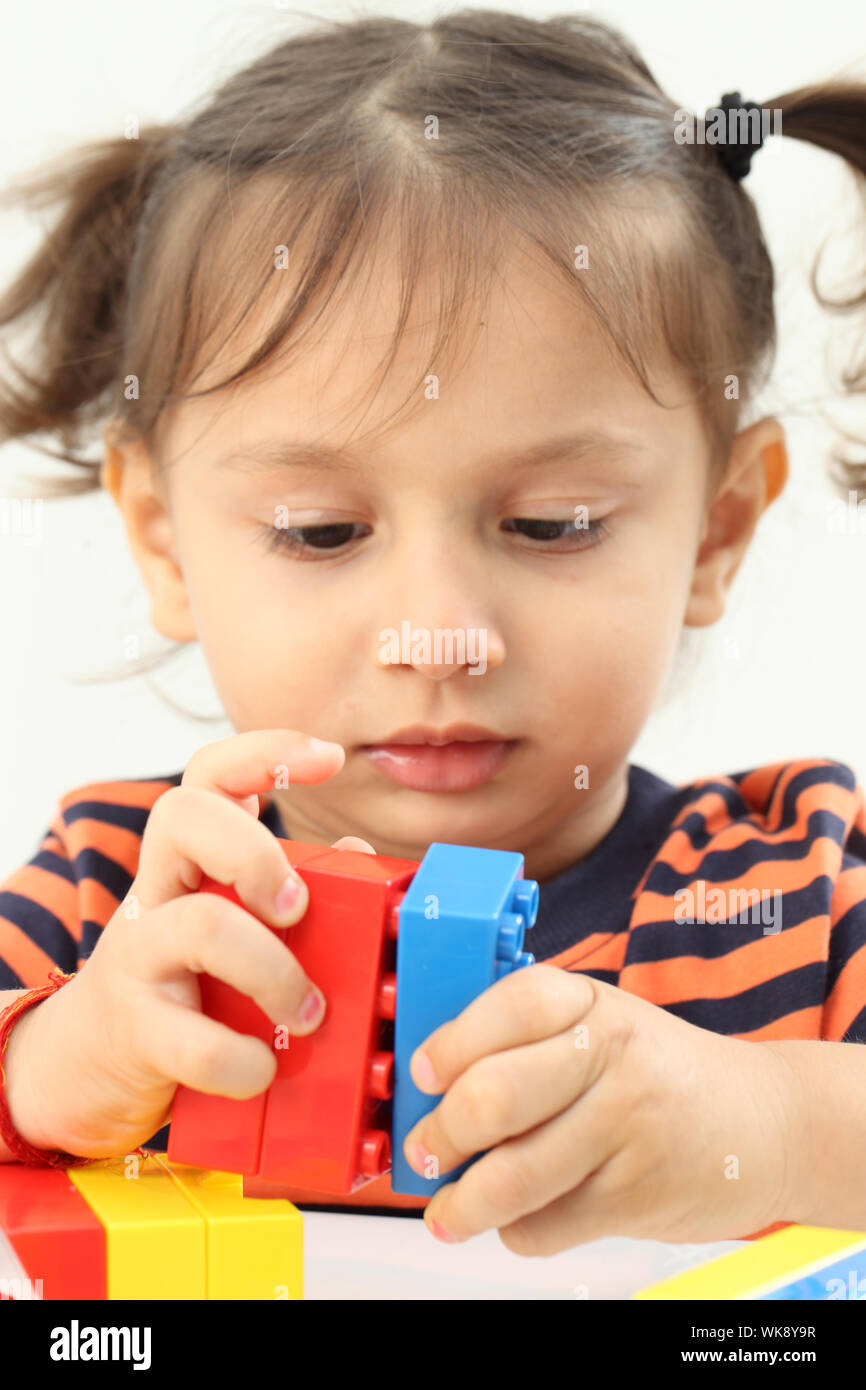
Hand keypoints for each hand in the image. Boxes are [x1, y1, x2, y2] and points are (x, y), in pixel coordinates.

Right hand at [4, 729, 373, 1158]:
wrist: (92, 1064)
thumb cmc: (189, 982)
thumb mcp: (237, 926)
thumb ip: (296, 890)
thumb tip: (360, 856)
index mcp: (189, 859)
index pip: (210, 774)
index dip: (265, 753)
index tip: (329, 759)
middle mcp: (156, 891)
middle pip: (182, 817)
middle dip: (254, 851)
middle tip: (296, 906)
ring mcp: (138, 956)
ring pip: (200, 927)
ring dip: (275, 972)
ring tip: (308, 1012)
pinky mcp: (135, 1029)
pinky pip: (191, 1039)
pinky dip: (242, 1060)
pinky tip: (264, 1068)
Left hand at [401, 965, 799, 1252]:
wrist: (767, 1124)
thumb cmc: (659, 1074)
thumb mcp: (603, 1027)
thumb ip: (528, 1044)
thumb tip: (433, 1091)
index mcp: (592, 1006)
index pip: (509, 1007)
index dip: (451, 1044)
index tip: (423, 1075)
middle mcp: (611, 1058)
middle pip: (494, 1097)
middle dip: (440, 1135)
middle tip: (425, 1151)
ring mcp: (627, 1128)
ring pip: (512, 1177)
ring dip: (462, 1204)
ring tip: (447, 1209)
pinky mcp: (636, 1196)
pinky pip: (546, 1225)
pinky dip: (516, 1231)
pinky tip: (517, 1218)